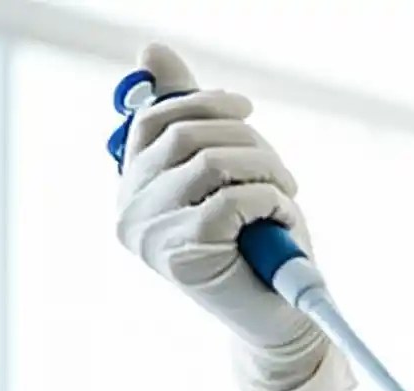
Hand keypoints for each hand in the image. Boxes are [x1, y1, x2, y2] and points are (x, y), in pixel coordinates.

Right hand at [115, 43, 353, 390]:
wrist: (280, 315)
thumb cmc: (258, 241)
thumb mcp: (227, 170)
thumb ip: (190, 116)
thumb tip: (151, 52)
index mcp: (133, 185)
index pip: (155, 118)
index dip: (205, 102)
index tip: (246, 110)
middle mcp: (128, 209)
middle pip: (188, 134)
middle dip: (251, 143)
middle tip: (283, 176)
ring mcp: (149, 235)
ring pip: (213, 161)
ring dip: (267, 172)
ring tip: (285, 198)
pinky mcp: (180, 256)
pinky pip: (231, 200)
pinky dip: (270, 203)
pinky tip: (280, 222)